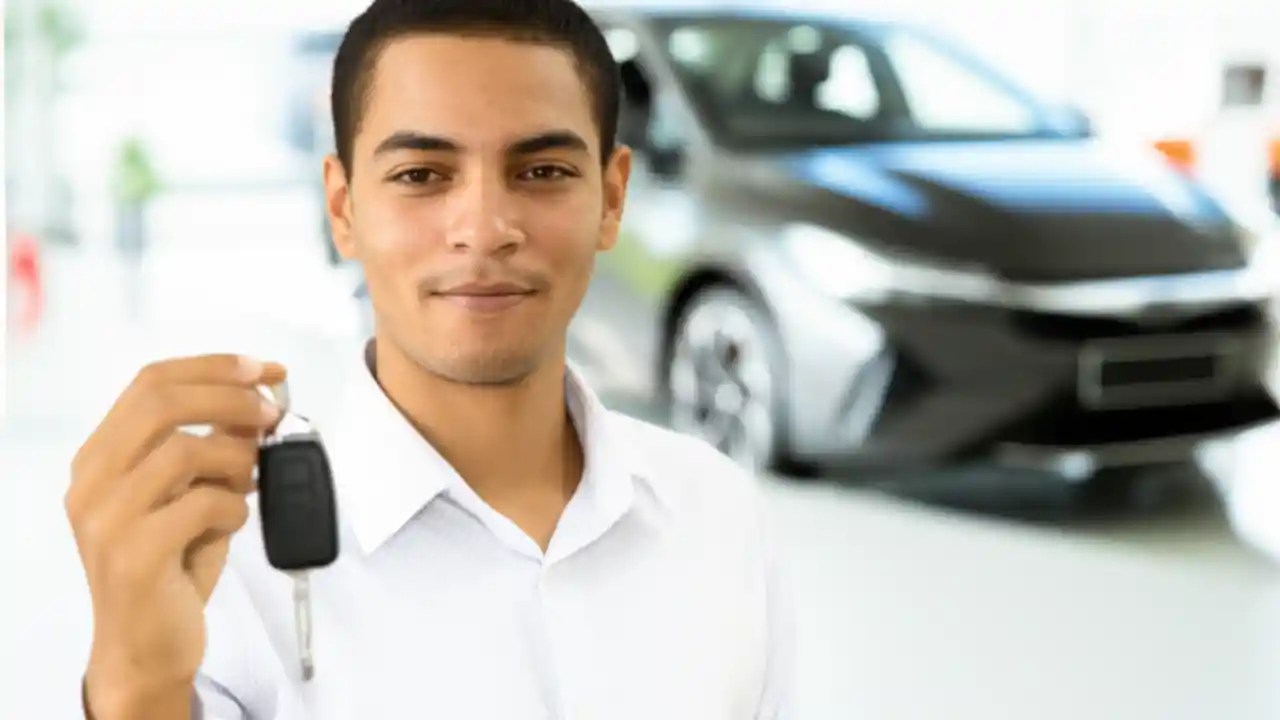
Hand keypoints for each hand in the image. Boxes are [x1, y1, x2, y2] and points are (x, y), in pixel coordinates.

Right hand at [67, 355, 285, 718]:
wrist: (145, 647)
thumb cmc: (170, 567)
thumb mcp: (191, 495)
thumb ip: (213, 448)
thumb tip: (257, 403)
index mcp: (100, 458)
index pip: (151, 382)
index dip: (215, 367)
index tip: (265, 369)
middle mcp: (91, 482)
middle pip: (161, 402)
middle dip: (230, 397)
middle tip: (271, 415)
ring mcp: (106, 519)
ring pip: (182, 451)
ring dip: (235, 459)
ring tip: (249, 481)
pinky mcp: (133, 555)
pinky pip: (201, 504)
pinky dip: (234, 507)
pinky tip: (234, 521)